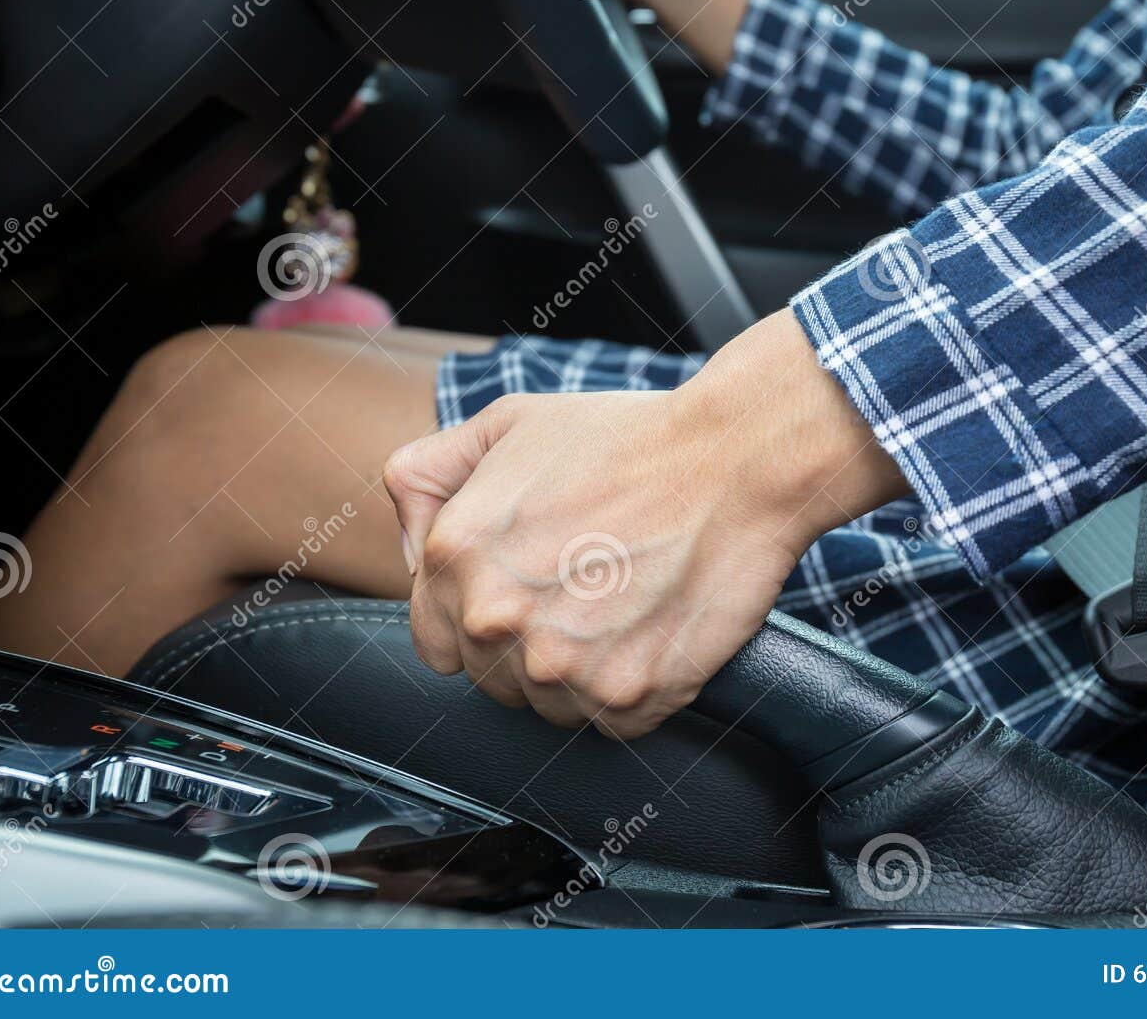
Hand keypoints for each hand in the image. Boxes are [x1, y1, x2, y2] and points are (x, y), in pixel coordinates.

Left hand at [383, 310, 906, 737]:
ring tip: (623, 605)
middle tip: (588, 588)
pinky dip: (633, 688)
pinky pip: (610, 721)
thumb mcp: (508, 425)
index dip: (481, 615)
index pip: (436, 639)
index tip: (530, 590)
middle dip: (530, 643)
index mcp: (455, 557)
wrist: (737, 459)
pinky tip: (653, 629)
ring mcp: (562, 666)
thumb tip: (409, 546)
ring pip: (549, 705)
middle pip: (491, 678)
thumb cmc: (630, 437)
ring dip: (580, 671)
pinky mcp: (627, 697)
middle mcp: (497, 620)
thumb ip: (428, 476)